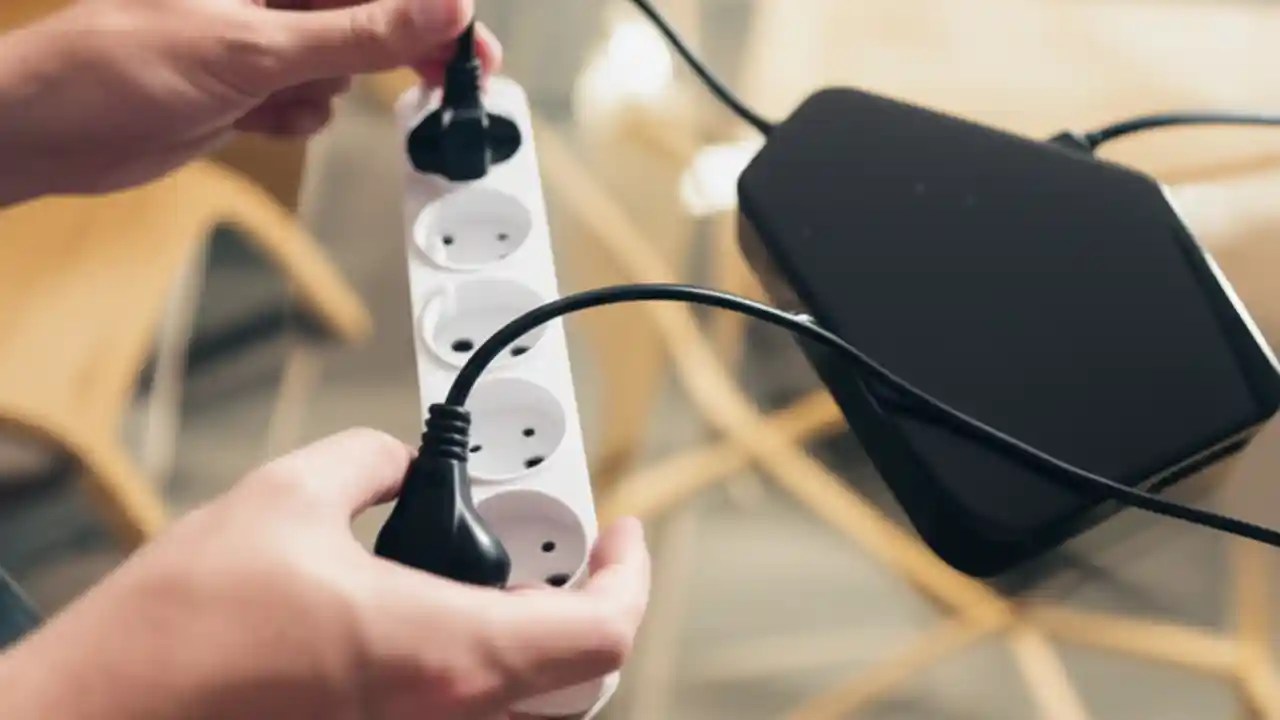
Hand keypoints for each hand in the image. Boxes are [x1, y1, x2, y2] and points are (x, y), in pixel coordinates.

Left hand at [0, 0, 500, 203]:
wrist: (55, 132)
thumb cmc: (119, 63)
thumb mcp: (257, 47)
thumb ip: (360, 31)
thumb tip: (441, 10)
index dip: (428, 7)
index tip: (469, 38)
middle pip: (366, 15)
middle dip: (396, 49)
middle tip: (450, 78)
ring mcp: (258, 36)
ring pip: (341, 62)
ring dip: (328, 88)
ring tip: (281, 96)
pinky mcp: (249, 82)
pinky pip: (309, 98)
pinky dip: (296, 115)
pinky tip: (258, 117)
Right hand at [0, 429, 649, 719]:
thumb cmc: (177, 637)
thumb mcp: (283, 498)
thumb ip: (367, 461)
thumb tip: (394, 458)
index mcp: (444, 652)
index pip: (601, 632)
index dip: (628, 576)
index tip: (618, 534)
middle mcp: (444, 717)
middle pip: (576, 672)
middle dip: (579, 598)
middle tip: (555, 546)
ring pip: (525, 697)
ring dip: (532, 632)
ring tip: (492, 571)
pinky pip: (463, 711)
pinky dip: (477, 660)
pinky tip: (429, 614)